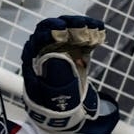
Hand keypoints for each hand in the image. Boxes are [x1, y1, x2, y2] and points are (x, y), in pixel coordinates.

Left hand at [21, 15, 105, 130]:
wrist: (62, 109)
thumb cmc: (52, 101)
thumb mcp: (51, 92)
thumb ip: (55, 77)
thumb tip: (59, 57)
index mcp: (34, 58)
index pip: (38, 40)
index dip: (48, 35)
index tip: (61, 33)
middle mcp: (44, 48)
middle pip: (51, 29)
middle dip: (65, 24)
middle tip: (80, 24)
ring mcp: (61, 47)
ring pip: (67, 30)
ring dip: (80, 25)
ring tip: (94, 27)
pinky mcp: (75, 49)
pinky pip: (81, 36)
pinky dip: (91, 31)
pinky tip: (100, 30)